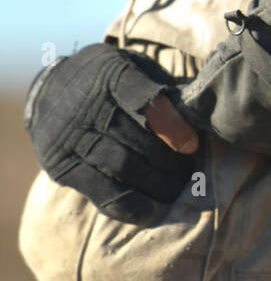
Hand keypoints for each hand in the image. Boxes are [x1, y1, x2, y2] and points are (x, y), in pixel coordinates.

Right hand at [25, 44, 196, 224]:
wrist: (52, 88)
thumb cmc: (114, 82)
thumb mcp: (139, 70)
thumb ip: (168, 91)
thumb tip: (209, 117)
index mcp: (112, 74)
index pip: (144, 101)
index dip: (172, 126)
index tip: (193, 146)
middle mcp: (87, 105)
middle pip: (138, 140)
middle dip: (172, 163)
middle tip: (194, 176)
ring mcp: (70, 137)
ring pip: (122, 166)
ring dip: (157, 184)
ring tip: (178, 192)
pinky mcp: (61, 166)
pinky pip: (100, 191)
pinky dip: (130, 204)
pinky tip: (151, 210)